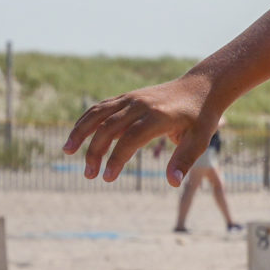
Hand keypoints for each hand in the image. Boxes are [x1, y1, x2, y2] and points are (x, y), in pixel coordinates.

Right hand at [63, 73, 217, 183]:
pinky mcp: (127, 97)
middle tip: (89, 174)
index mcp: (158, 116)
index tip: (108, 178)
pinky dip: (86, 120)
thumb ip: (185, 160)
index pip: (130, 139)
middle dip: (95, 152)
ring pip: (98, 113)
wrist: (201, 86)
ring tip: (68, 151)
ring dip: (80, 132)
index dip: (116, 159)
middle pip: (108, 128)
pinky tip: (77, 135)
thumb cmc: (202, 117)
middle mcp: (140, 104)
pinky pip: (100, 108)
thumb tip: (172, 183)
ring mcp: (131, 98)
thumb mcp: (200, 140)